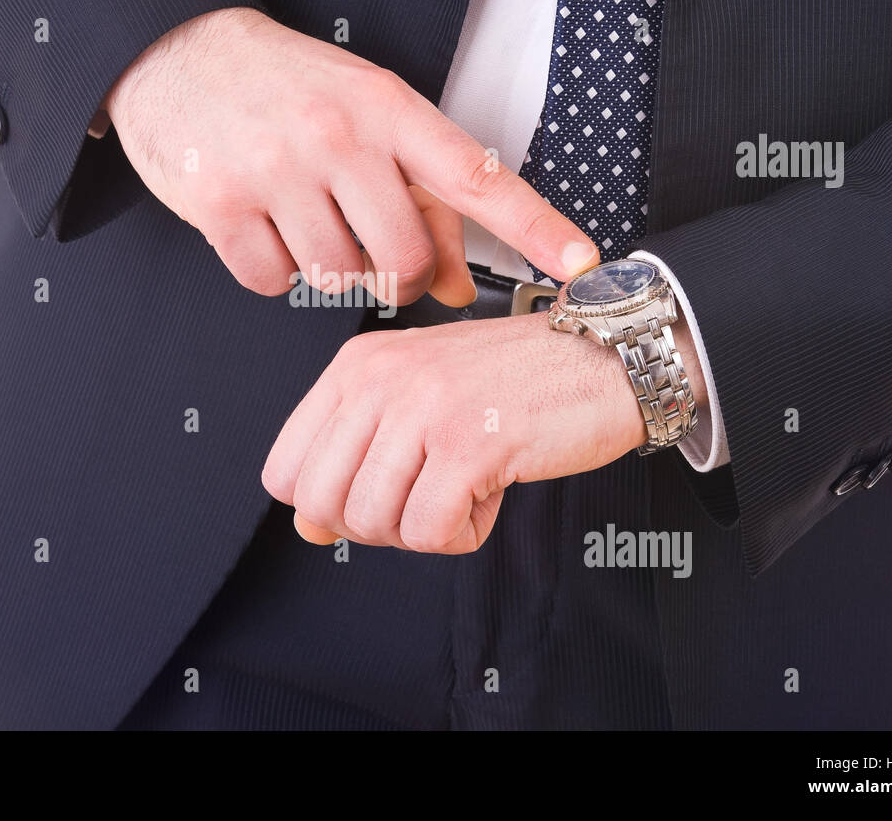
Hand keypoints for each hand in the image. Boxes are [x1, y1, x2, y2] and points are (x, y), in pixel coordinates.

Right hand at [106, 7, 598, 305]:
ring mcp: (275, 170)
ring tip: (304, 218)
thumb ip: (415, 198)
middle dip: (395, 274)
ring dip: (329, 268)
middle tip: (372, 250)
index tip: (582, 264)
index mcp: (385, 107)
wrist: (174, 49)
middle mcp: (335, 135)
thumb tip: (454, 287)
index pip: (475, 176)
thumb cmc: (283, 87)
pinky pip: (272, 283)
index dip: (535, 226)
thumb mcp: (360, 117)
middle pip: (402, 258)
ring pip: (338, 277)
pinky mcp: (220, 205)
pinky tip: (262, 227)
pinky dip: (273, 270)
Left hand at [262, 313, 705, 552]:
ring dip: (423, 527)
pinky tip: (489, 494)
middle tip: (423, 499)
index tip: (375, 493)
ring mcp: (423, 410)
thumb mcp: (419, 405)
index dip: (326, 504)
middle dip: (374, 524)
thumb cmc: (517, 379)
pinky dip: (464, 533)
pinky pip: (431, 532)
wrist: (606, 357)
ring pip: (373, 522)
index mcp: (358, 367)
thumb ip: (356, 459)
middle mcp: (381, 381)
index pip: (285, 469)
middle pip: (323, 505)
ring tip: (463, 488)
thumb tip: (309, 527)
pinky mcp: (469, 445)